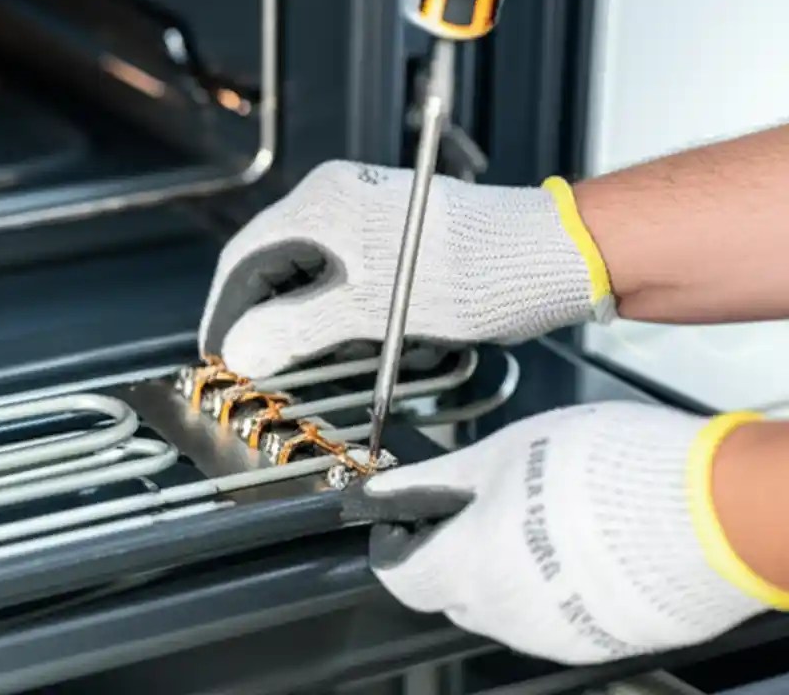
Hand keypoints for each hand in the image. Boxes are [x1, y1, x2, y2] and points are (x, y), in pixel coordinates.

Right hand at [198, 161, 613, 376]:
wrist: (549, 256)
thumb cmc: (475, 270)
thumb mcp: (372, 311)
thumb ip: (297, 329)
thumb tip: (243, 348)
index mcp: (324, 203)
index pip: (244, 257)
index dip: (226, 311)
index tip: (220, 354)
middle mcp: (338, 199)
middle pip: (271, 263)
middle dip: (259, 316)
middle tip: (254, 365)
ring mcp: (366, 216)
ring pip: (305, 272)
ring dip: (295, 317)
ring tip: (294, 362)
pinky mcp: (391, 236)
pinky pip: (339, 274)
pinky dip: (329, 310)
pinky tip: (339, 342)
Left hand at [364, 402, 767, 664]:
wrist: (704, 511)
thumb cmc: (604, 474)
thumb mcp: (502, 453)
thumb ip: (436, 479)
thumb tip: (387, 489)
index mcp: (468, 568)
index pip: (399, 576)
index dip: (397, 541)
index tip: (409, 516)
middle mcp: (503, 614)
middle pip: (451, 590)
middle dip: (455, 548)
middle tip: (487, 501)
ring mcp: (552, 634)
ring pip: (503, 603)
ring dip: (508, 565)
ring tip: (544, 513)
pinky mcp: (597, 640)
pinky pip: (554, 615)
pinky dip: (553, 584)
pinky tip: (579, 543)